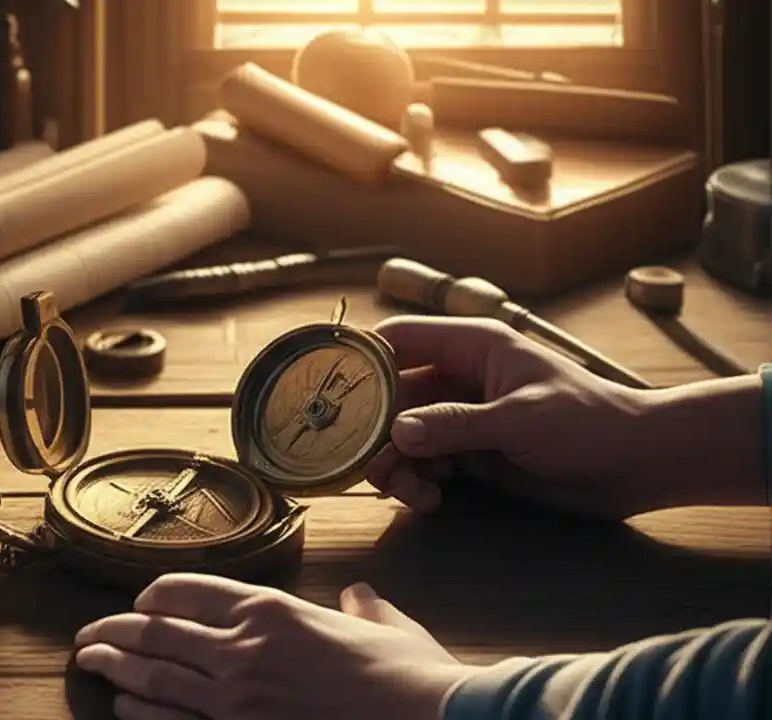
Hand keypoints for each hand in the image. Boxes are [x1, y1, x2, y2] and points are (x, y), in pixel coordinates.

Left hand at [74, 573, 475, 719]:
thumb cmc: (408, 677)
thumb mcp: (382, 625)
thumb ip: (359, 608)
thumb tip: (355, 598)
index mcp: (271, 610)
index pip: (186, 590)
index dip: (153, 595)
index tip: (140, 602)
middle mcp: (242, 649)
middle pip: (153, 633)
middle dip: (111, 632)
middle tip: (87, 637)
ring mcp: (235, 701)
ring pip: (151, 678)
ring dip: (114, 669)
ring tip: (92, 665)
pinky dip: (140, 714)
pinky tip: (125, 709)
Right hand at [365, 316, 764, 518]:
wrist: (638, 465)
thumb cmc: (589, 423)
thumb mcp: (519, 419)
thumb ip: (455, 424)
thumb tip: (397, 433)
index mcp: (471, 347)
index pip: (398, 340)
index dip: (361, 362)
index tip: (330, 396)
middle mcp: (458, 378)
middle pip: (391, 397)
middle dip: (375, 432)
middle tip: (368, 466)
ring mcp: (463, 418)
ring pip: (404, 437)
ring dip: (396, 465)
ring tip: (409, 493)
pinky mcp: (472, 455)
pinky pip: (426, 465)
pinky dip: (419, 484)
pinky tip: (431, 500)